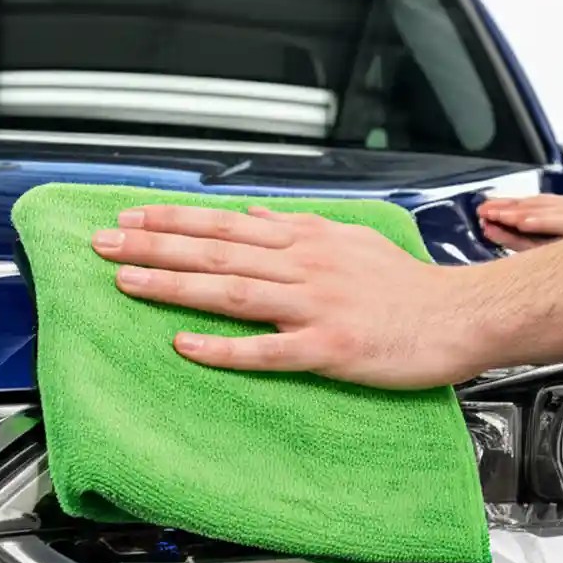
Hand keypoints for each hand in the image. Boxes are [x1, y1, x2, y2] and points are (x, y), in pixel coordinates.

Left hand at [91, 205, 490, 388]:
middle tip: (103, 243)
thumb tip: (253, 212)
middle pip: (216, 252)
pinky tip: (184, 345)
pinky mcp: (329, 347)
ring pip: (231, 292)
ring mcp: (315, 305)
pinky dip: (223, 347)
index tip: (129, 217)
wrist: (459, 316)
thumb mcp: (351, 239)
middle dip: (154, 245)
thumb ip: (298, 227)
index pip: (226, 224)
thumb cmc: (407, 285)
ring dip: (173, 286)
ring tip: (125, 282)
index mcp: (308, 239)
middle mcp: (305, 265)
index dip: (173, 220)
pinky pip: (267, 349)